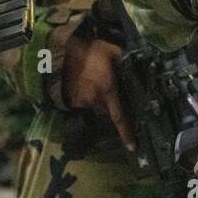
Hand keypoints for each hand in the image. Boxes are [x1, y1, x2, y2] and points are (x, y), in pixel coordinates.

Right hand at [63, 35, 134, 150]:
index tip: (132, 147)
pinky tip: (86, 83)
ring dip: (99, 101)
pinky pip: (84, 103)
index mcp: (108, 90)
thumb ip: (125, 60)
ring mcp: (81, 101)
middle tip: (112, 95)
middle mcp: (95, 100)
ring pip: (95, 107)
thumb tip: (137, 65)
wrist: (60, 50)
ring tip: (96, 83)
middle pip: (107, 113)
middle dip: (112, 109)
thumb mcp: (112, 50)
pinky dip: (87, 97)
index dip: (126, 133)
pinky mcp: (71, 100)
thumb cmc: (89, 50)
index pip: (119, 117)